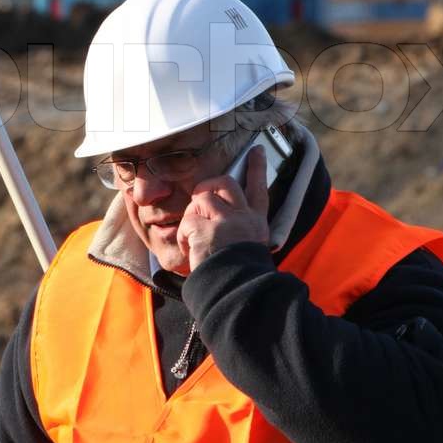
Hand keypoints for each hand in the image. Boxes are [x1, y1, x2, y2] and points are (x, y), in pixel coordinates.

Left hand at [176, 145, 270, 272]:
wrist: (237, 292)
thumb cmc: (238, 275)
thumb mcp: (249, 247)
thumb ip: (240, 229)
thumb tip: (222, 220)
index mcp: (256, 223)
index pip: (258, 188)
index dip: (257, 168)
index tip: (257, 150)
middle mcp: (244, 217)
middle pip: (226, 183)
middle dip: (209, 186)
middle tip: (201, 200)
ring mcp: (227, 221)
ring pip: (202, 199)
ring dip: (193, 216)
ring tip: (195, 238)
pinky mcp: (208, 229)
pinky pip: (187, 221)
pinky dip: (184, 236)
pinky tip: (190, 250)